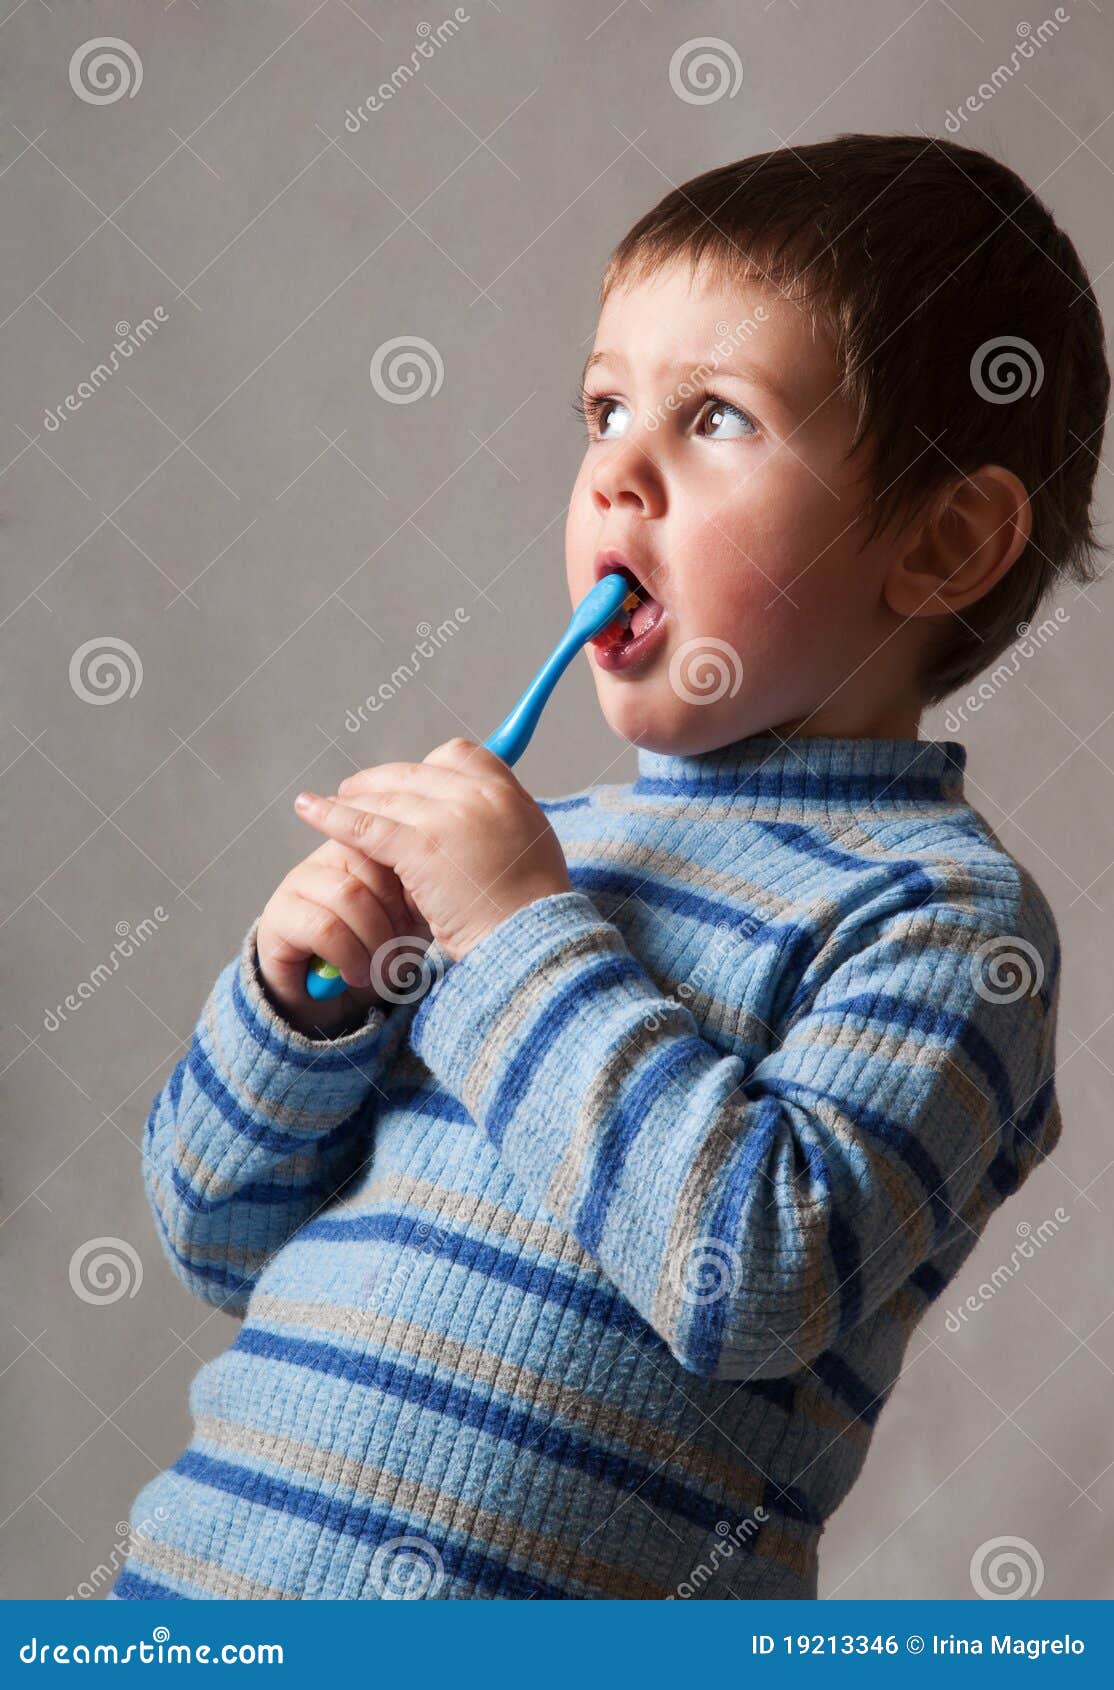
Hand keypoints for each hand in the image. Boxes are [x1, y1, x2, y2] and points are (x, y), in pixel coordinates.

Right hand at [256, 833, 432, 1037]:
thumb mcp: (411, 919)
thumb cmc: (377, 957)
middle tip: (400, 946)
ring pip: (348, 894)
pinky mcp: (278, 919)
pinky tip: (356, 974)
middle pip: (370, 861)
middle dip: (393, 913)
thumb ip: (418, 886)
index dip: (407, 881)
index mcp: (360, 849)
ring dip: (373, 940)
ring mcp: (297, 885)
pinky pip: (323, 927)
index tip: (418, 915)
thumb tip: (429, 865)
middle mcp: (324, 859)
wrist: (339, 1006)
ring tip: (380, 967)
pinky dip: (349, 956)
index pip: (387, 836)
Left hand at [293, 737, 573, 962]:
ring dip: (356, 798)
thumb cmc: (530, 912)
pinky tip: (309, 809)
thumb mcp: (530, 850)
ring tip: (332, 801)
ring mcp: (450, 818)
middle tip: (357, 789)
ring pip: (389, 797)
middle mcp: (480, 795)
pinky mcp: (421, 847)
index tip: (413, 783)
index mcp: (508, 794)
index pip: (459, 756)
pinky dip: (333, 816)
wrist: (530, 942)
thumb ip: (500, 824)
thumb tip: (470, 821)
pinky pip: (367, 825)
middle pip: (417, 772)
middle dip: (383, 781)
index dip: (428, 769)